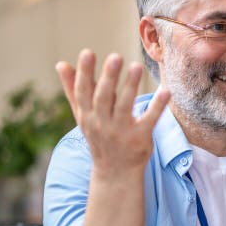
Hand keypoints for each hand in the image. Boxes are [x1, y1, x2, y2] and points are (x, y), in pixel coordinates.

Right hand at [56, 49, 169, 177]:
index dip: (84, 73)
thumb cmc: (99, 137)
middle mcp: (102, 123)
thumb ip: (73, 90)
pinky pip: (149, 120)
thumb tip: (60, 64)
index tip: (87, 52)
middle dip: (108, 77)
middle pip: (104, 97)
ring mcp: (121, 131)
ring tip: (137, 66)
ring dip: (130, 86)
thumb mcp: (83, 116)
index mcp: (87, 115)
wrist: (115, 173)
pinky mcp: (140, 138)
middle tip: (115, 56)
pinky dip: (157, 106)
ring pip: (125, 106)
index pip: (84, 91)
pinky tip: (165, 91)